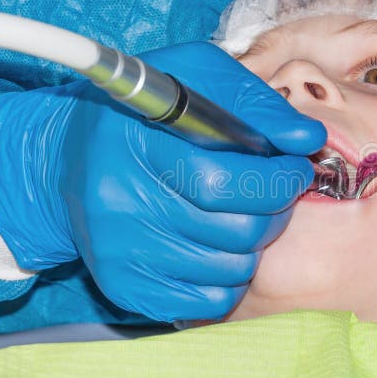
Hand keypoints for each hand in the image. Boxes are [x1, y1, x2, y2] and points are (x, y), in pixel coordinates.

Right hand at [0, 42, 325, 321]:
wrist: (66, 159)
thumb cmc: (146, 112)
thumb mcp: (197, 76)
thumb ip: (256, 104)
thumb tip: (309, 141)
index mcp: (137, 145)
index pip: (226, 182)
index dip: (278, 180)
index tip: (294, 167)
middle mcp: (121, 205)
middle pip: (237, 231)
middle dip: (275, 210)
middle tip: (272, 190)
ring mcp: (120, 253)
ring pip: (232, 269)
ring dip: (254, 242)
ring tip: (240, 212)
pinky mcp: (124, 287)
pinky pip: (210, 302)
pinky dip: (230, 276)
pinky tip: (217, 243)